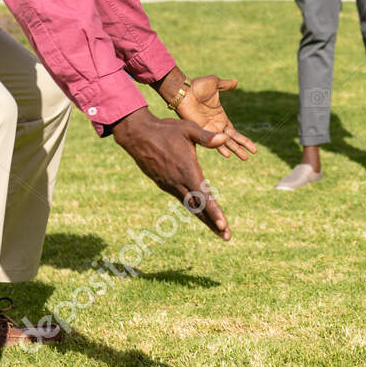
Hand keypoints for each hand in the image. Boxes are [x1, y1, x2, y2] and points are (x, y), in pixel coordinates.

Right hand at [111, 110, 230, 239]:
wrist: (137, 135)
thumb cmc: (165, 130)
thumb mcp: (188, 129)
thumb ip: (206, 137)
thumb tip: (224, 137)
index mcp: (187, 171)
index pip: (203, 196)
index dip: (214, 212)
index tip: (223, 225)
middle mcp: (178, 182)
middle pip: (198, 208)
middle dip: (213, 223)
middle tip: (227, 237)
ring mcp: (170, 185)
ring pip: (190, 206)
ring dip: (205, 218)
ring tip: (219, 230)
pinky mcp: (164, 184)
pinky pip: (182, 199)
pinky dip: (193, 208)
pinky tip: (202, 214)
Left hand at [173, 75, 255, 160]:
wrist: (184, 91)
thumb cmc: (197, 87)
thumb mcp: (214, 83)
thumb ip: (225, 85)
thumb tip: (236, 82)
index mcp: (220, 116)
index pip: (234, 131)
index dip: (242, 139)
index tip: (251, 146)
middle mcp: (216, 125)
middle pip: (232, 139)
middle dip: (242, 146)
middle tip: (252, 154)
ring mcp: (209, 129)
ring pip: (226, 142)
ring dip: (236, 149)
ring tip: (245, 158)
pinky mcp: (202, 130)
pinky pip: (213, 140)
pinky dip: (220, 147)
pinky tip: (227, 155)